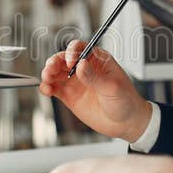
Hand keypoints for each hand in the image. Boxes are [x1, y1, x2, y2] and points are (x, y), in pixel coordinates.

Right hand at [38, 39, 152, 142]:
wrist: (126, 123)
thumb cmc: (126, 100)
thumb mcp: (112, 87)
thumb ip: (95, 77)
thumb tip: (81, 65)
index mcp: (98, 60)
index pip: (80, 48)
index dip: (71, 52)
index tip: (70, 63)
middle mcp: (85, 68)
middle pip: (63, 59)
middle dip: (54, 62)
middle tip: (51, 69)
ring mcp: (76, 82)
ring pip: (56, 73)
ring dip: (48, 73)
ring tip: (46, 79)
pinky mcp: (69, 96)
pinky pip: (55, 88)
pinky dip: (47, 87)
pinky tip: (46, 89)